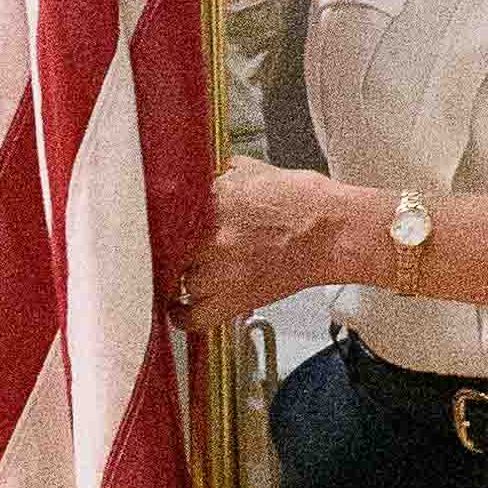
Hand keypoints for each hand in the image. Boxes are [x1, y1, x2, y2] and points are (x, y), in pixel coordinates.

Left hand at [166, 156, 364, 327]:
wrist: (334, 233)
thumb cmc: (303, 201)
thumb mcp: (254, 170)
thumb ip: (219, 174)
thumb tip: (199, 175)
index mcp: (216, 198)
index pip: (164, 209)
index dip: (157, 216)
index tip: (153, 219)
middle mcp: (212, 236)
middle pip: (166, 246)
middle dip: (169, 245)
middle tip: (170, 244)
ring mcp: (222, 272)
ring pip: (178, 278)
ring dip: (180, 274)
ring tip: (184, 269)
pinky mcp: (235, 299)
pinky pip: (194, 317)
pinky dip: (182, 315)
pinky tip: (178, 307)